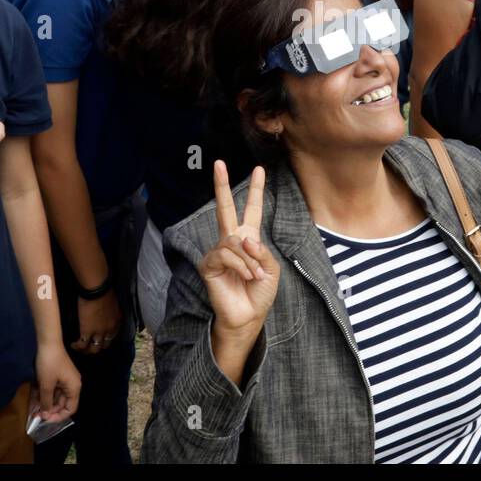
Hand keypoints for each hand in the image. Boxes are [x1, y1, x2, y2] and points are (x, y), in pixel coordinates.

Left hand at [33, 342, 80, 421]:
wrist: (48, 343)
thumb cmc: (49, 364)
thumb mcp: (46, 385)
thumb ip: (46, 402)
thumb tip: (45, 415)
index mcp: (74, 388)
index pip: (70, 409)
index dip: (59, 416)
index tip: (45, 419)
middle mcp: (72, 385)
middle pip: (63, 403)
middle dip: (50, 410)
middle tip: (37, 415)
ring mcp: (65, 379)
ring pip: (57, 397)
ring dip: (46, 403)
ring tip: (34, 409)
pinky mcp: (59, 375)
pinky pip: (53, 389)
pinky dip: (45, 394)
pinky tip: (35, 398)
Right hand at [73, 290, 121, 353]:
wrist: (97, 290)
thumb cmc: (104, 291)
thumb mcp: (112, 305)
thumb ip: (110, 312)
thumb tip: (104, 315)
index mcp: (117, 322)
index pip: (112, 336)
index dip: (105, 339)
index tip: (99, 339)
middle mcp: (110, 330)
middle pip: (105, 345)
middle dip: (97, 347)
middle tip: (89, 347)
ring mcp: (99, 333)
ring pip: (94, 348)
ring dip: (87, 350)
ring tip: (80, 348)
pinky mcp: (87, 332)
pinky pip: (82, 345)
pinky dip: (77, 346)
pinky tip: (73, 345)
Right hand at [201, 162, 277, 339]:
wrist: (248, 316)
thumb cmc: (259, 293)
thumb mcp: (271, 269)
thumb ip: (261, 251)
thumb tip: (243, 239)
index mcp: (249, 239)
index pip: (251, 210)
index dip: (255, 190)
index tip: (259, 169)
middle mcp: (231, 241)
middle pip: (226, 208)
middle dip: (221, 185)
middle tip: (219, 163)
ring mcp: (218, 252)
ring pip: (234, 241)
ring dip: (250, 259)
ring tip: (255, 275)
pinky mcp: (209, 264)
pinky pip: (226, 254)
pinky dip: (241, 265)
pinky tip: (246, 276)